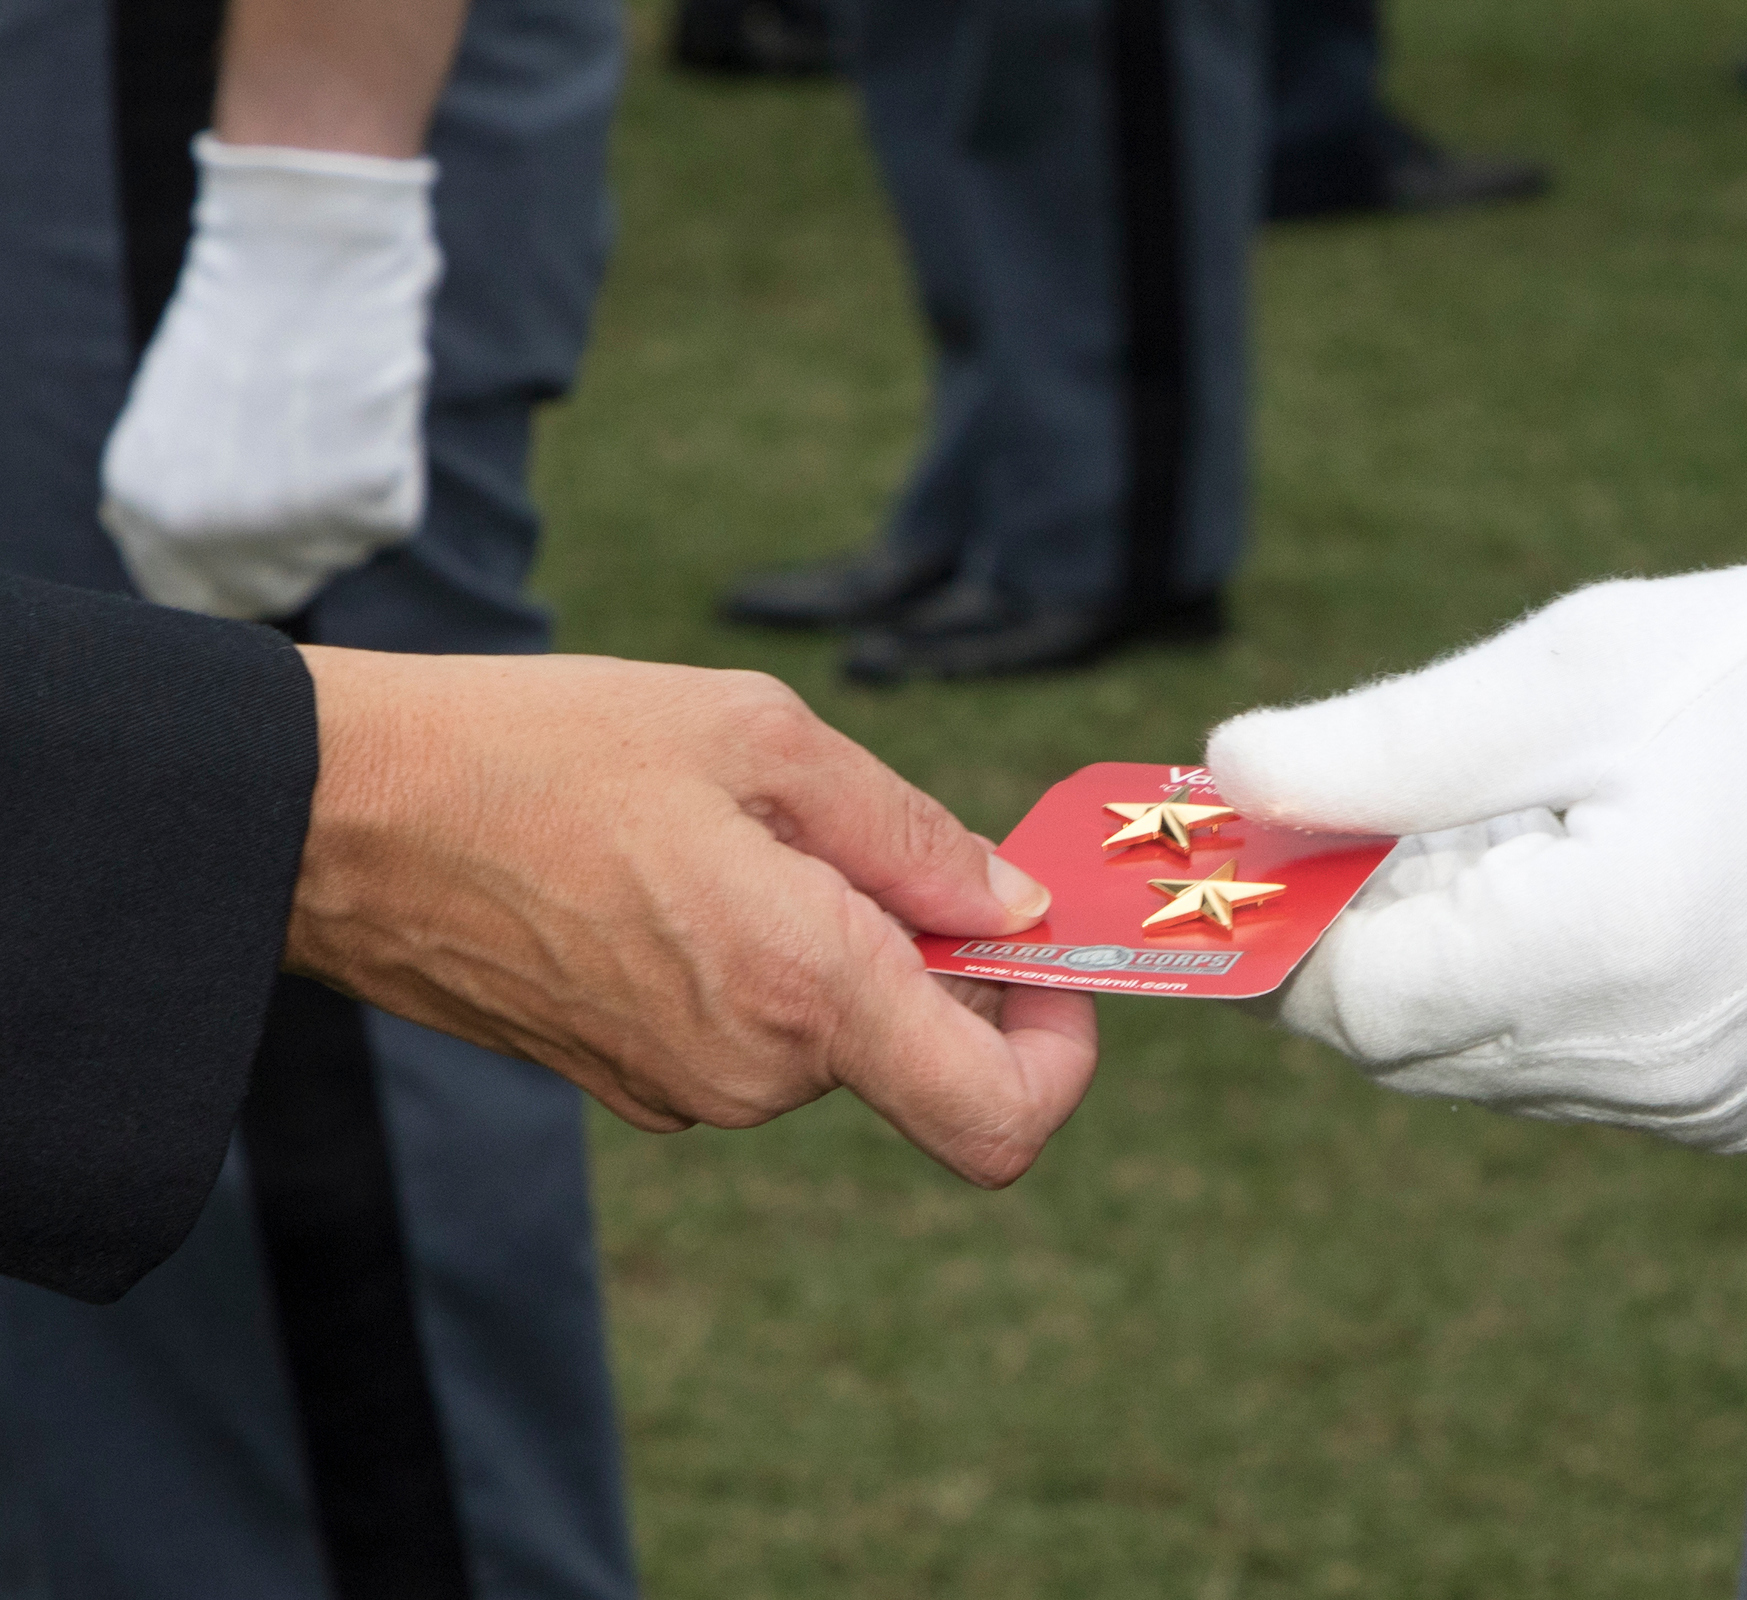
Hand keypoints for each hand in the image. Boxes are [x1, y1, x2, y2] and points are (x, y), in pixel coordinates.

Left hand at [100, 135, 440, 621]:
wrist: (301, 257)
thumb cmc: (243, 322)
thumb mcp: (175, 418)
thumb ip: (181, 498)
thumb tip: (216, 564)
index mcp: (146, 506)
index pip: (196, 599)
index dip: (238, 569)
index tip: (268, 528)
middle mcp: (205, 528)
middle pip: (275, 588)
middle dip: (300, 538)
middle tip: (309, 459)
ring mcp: (282, 521)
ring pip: (340, 551)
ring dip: (347, 497)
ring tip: (330, 417)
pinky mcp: (358, 504)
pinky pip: (392, 516)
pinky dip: (393, 471)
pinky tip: (365, 415)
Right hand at [286, 649, 1097, 1186]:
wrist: (339, 819)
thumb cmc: (544, 750)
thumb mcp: (762, 738)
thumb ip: (915, 838)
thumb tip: (1014, 911)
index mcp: (807, 992)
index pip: (1000, 1116)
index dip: (1061, 1053)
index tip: (1047, 964)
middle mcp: (755, 1073)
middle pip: (918, 1046)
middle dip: (925, 945)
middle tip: (841, 824)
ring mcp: (686, 1090)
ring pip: (832, 1031)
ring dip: (832, 938)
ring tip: (728, 826)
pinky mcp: (630, 1080)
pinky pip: (753, 1030)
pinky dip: (763, 957)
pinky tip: (675, 863)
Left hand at [1206, 555, 1746, 1151]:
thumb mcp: (1580, 673)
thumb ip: (1388, 745)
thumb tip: (1227, 778)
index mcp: (1598, 957)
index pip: (1346, 998)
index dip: (1294, 910)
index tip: (1302, 818)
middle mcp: (1638, 1070)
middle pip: (1396, 1040)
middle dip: (1370, 924)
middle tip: (1439, 804)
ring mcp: (1688, 1107)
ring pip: (1469, 1062)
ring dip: (1452, 955)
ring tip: (1548, 834)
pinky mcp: (1724, 1109)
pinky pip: (1558, 1071)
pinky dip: (1532, 989)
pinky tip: (1609, 888)